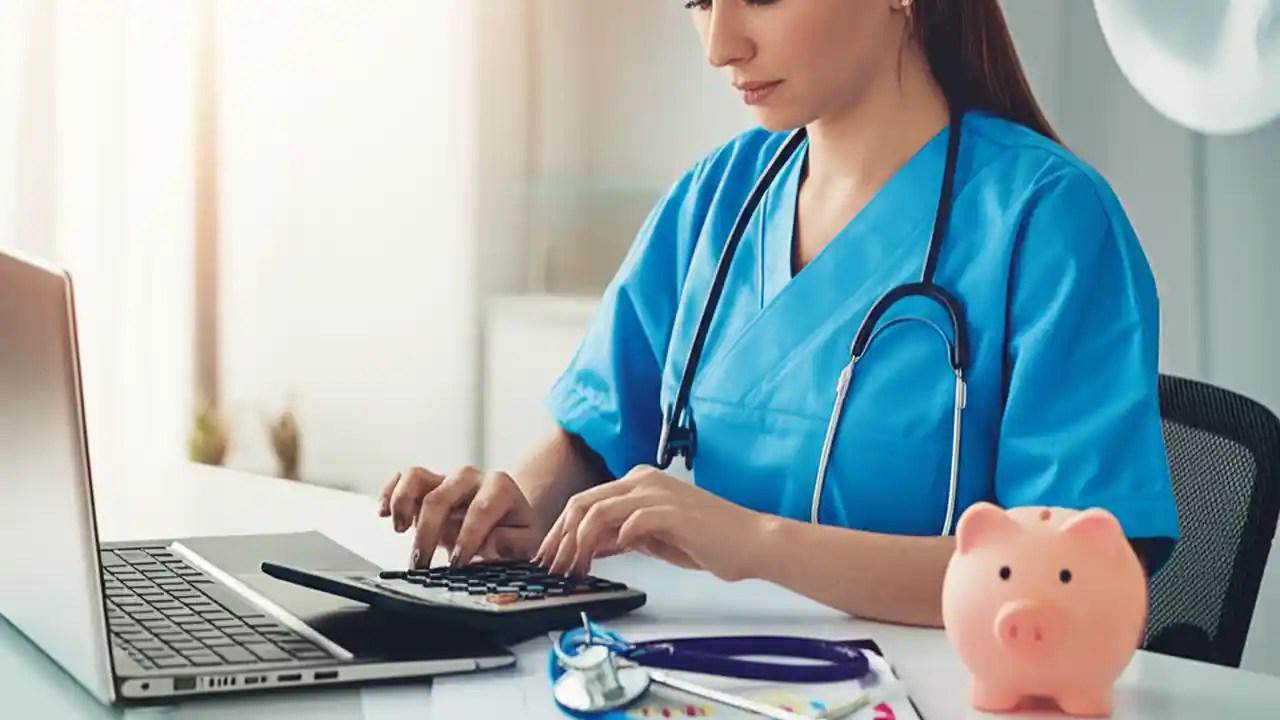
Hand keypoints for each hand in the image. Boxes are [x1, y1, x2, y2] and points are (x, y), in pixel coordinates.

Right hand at [378, 466, 540, 567]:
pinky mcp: (428, 485)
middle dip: (428, 532)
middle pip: (441, 497)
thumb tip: (493, 543)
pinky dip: (390, 492)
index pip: (480, 509)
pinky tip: (384, 513)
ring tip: (400, 529)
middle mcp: (471, 478)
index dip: (467, 537)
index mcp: (500, 488)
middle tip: (422, 564)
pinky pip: (404, 478)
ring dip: (403, 503)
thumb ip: (514, 543)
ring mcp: (446, 479)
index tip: (457, 563)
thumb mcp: (526, 541)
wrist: (506, 518)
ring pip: (417, 477)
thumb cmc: (515, 531)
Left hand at [532, 465, 765, 581]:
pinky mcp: (670, 511)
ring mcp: (656, 493)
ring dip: (578, 543)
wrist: (750, 541)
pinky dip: (613, 540)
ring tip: (573, 568)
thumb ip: (622, 536)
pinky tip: (608, 558)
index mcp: (639, 483)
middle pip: (582, 503)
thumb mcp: (654, 539)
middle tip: (551, 566)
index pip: (585, 502)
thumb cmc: (708, 541)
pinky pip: (630, 521)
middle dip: (560, 538)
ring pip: (597, 510)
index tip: (551, 557)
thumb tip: (589, 546)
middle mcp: (643, 480)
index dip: (561, 531)